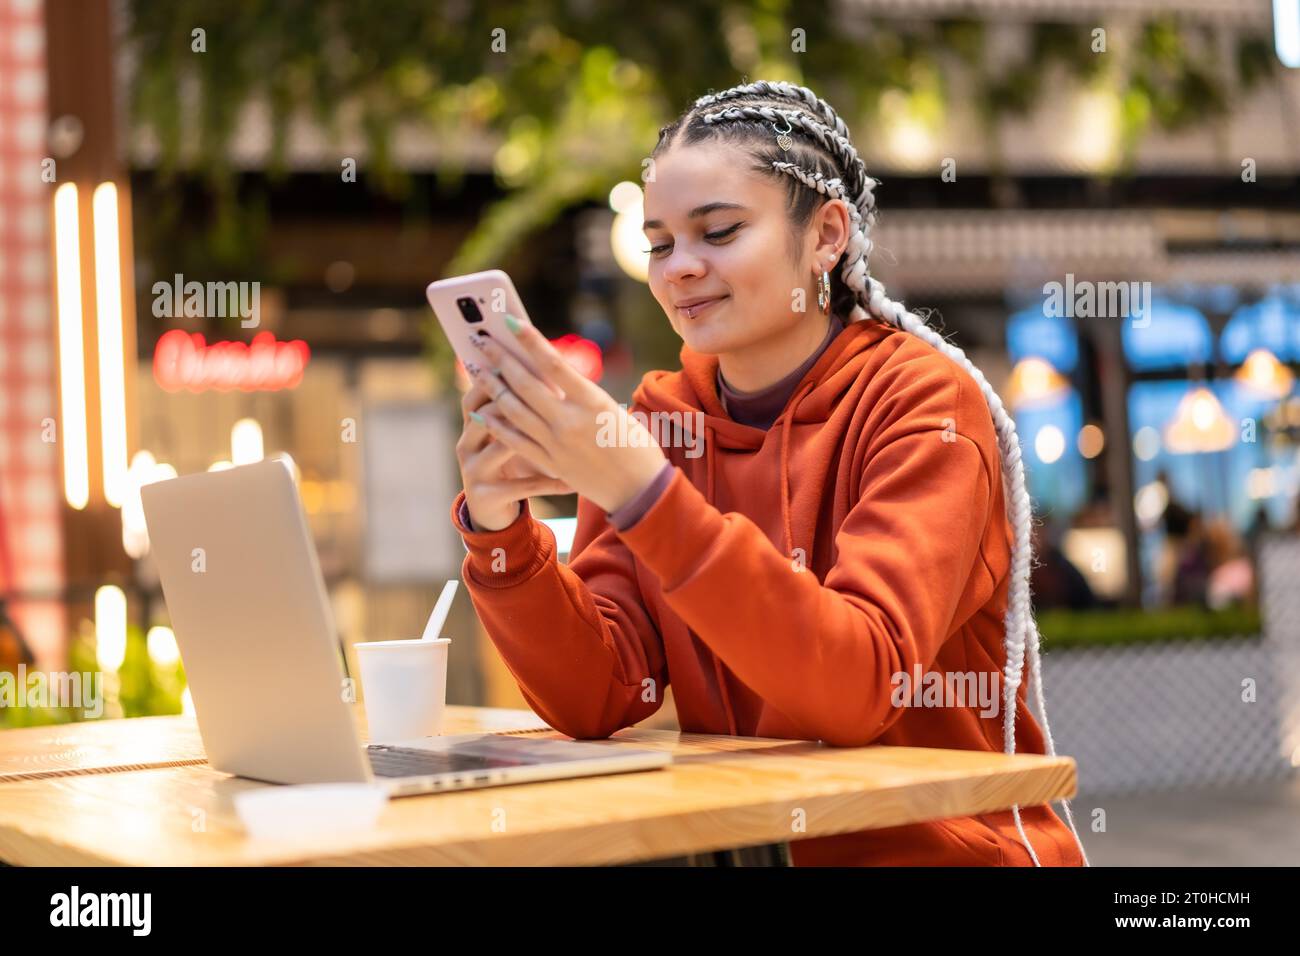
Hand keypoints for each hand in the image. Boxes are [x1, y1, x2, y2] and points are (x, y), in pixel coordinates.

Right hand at [456, 378, 573, 531]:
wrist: (489, 507)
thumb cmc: (505, 461)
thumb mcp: (504, 434)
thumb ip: (516, 407)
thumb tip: (546, 371)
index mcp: (471, 426)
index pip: (474, 396)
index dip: (496, 381)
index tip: (526, 367)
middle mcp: (467, 445)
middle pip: (482, 417)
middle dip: (512, 404)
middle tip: (545, 397)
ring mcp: (474, 471)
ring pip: (499, 449)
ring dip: (529, 440)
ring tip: (554, 435)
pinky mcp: (487, 495)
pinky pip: (522, 486)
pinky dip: (549, 483)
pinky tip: (572, 483)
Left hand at [463, 317, 668, 513]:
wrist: (640, 490)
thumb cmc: (634, 444)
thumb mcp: (611, 409)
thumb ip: (579, 393)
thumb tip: (547, 374)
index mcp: (593, 402)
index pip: (554, 363)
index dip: (530, 340)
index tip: (510, 322)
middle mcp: (571, 421)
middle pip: (526, 384)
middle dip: (500, 358)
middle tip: (481, 339)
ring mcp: (557, 444)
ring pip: (514, 410)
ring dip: (492, 387)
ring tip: (477, 369)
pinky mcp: (550, 464)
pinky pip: (515, 441)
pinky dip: (496, 425)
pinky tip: (481, 413)